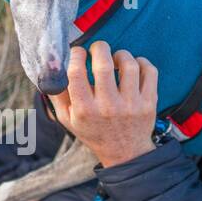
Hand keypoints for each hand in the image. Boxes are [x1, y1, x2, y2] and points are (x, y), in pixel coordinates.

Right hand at [47, 41, 158, 167]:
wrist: (125, 153)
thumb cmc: (93, 131)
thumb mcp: (67, 119)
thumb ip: (57, 93)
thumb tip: (52, 66)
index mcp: (84, 110)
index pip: (76, 73)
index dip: (76, 55)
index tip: (78, 53)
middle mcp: (108, 107)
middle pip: (103, 64)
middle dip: (99, 47)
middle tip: (97, 49)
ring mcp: (131, 105)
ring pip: (129, 65)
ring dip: (121, 54)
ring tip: (116, 58)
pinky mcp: (149, 103)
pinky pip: (149, 71)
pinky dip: (142, 62)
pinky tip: (134, 65)